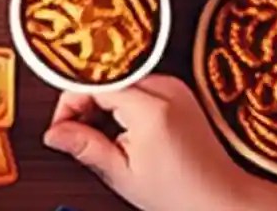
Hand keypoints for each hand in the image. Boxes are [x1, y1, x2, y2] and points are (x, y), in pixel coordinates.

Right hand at [45, 75, 276, 210]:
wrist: (222, 198)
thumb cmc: (182, 192)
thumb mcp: (123, 174)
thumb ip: (85, 147)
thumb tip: (54, 133)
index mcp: (150, 107)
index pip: (92, 84)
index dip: (69, 104)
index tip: (61, 126)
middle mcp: (164, 89)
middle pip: (102, 79)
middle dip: (83, 104)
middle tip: (77, 133)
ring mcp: (172, 87)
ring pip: (115, 81)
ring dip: (100, 103)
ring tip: (104, 135)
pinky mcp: (175, 91)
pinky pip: (132, 86)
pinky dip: (118, 103)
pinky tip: (120, 129)